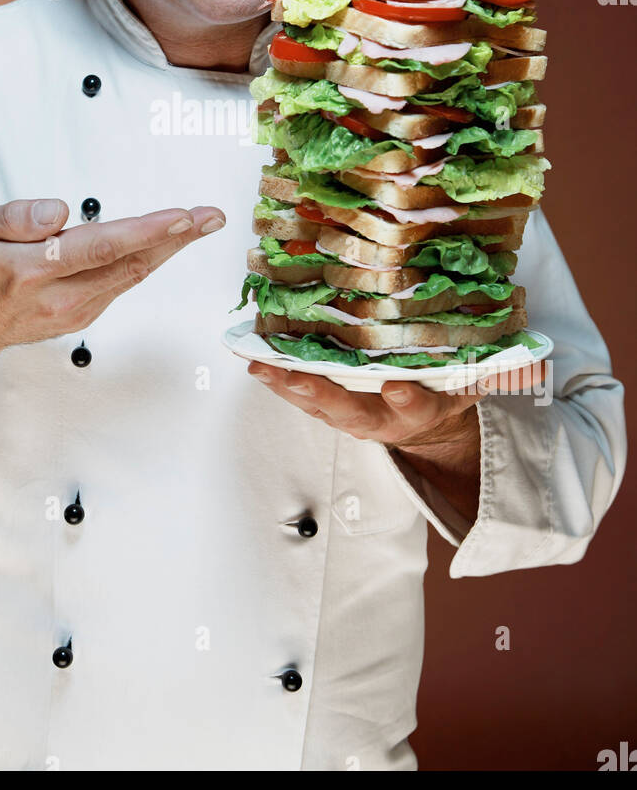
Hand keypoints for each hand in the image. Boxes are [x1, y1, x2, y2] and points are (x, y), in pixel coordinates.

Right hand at [0, 198, 223, 457]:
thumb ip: (14, 216)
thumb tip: (60, 210)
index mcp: (27, 270)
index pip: (98, 247)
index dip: (145, 231)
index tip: (182, 216)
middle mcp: (58, 298)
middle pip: (128, 264)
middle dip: (175, 237)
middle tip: (213, 214)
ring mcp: (74, 313)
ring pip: (131, 275)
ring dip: (170, 247)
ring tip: (203, 221)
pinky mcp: (82, 318)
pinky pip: (121, 283)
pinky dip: (148, 260)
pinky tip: (168, 239)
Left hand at [247, 358, 543, 524]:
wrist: (431, 427)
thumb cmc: (450, 393)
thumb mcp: (479, 386)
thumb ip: (500, 375)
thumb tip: (533, 366)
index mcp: (422, 410)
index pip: (417, 406)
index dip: (407, 400)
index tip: (398, 388)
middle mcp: (382, 417)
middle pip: (350, 411)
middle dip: (322, 395)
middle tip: (296, 378)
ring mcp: (352, 413)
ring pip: (317, 404)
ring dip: (288, 386)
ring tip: (261, 366)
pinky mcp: (331, 405)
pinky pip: (302, 395)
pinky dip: (279, 379)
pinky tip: (257, 361)